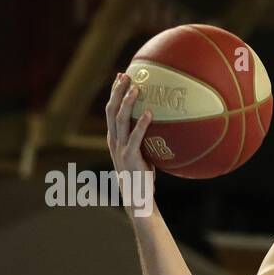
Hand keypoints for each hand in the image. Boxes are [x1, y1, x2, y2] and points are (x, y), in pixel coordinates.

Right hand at [104, 72, 155, 213]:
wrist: (137, 199)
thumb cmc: (142, 178)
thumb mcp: (142, 155)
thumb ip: (145, 141)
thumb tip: (163, 128)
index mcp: (114, 139)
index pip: (110, 111)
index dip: (114, 94)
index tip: (120, 78)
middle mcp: (114, 141)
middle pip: (111, 111)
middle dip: (117, 92)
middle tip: (124, 75)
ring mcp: (120, 149)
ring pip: (120, 120)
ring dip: (127, 102)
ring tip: (136, 89)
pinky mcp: (130, 157)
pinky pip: (135, 137)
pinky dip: (141, 124)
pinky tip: (149, 113)